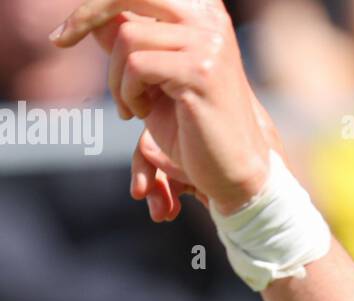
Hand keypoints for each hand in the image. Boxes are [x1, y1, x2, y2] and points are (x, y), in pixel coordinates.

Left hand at [51, 0, 278, 220]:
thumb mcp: (152, 77)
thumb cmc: (193, 128)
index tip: (64, 32)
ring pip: (127, 37)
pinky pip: (138, 66)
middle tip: (61, 39)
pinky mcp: (201, 70)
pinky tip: (141, 114)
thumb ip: (128, 40)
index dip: (94, 3)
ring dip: (116, 78)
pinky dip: (128, 93)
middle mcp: (208, 16)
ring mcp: (208, 41)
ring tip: (130, 108)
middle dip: (86, 14)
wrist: (234, 173)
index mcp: (201, 10)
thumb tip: (91, 16)